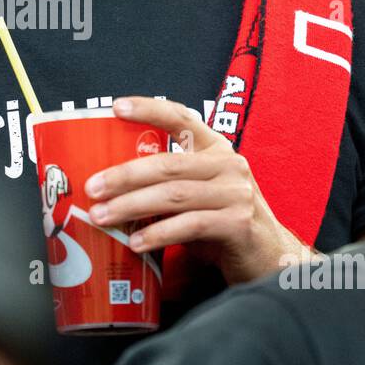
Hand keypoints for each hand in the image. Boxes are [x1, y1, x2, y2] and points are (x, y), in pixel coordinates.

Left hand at [83, 96, 313, 285]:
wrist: (271, 258)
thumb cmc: (225, 224)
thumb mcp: (199, 195)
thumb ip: (168, 185)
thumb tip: (111, 190)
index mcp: (216, 149)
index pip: (182, 118)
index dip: (148, 109)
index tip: (115, 107)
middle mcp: (229, 165)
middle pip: (168, 164)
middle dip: (124, 175)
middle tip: (92, 188)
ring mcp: (236, 194)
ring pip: (174, 195)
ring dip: (132, 206)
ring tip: (103, 217)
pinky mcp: (239, 224)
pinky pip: (190, 225)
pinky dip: (158, 233)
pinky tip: (136, 242)